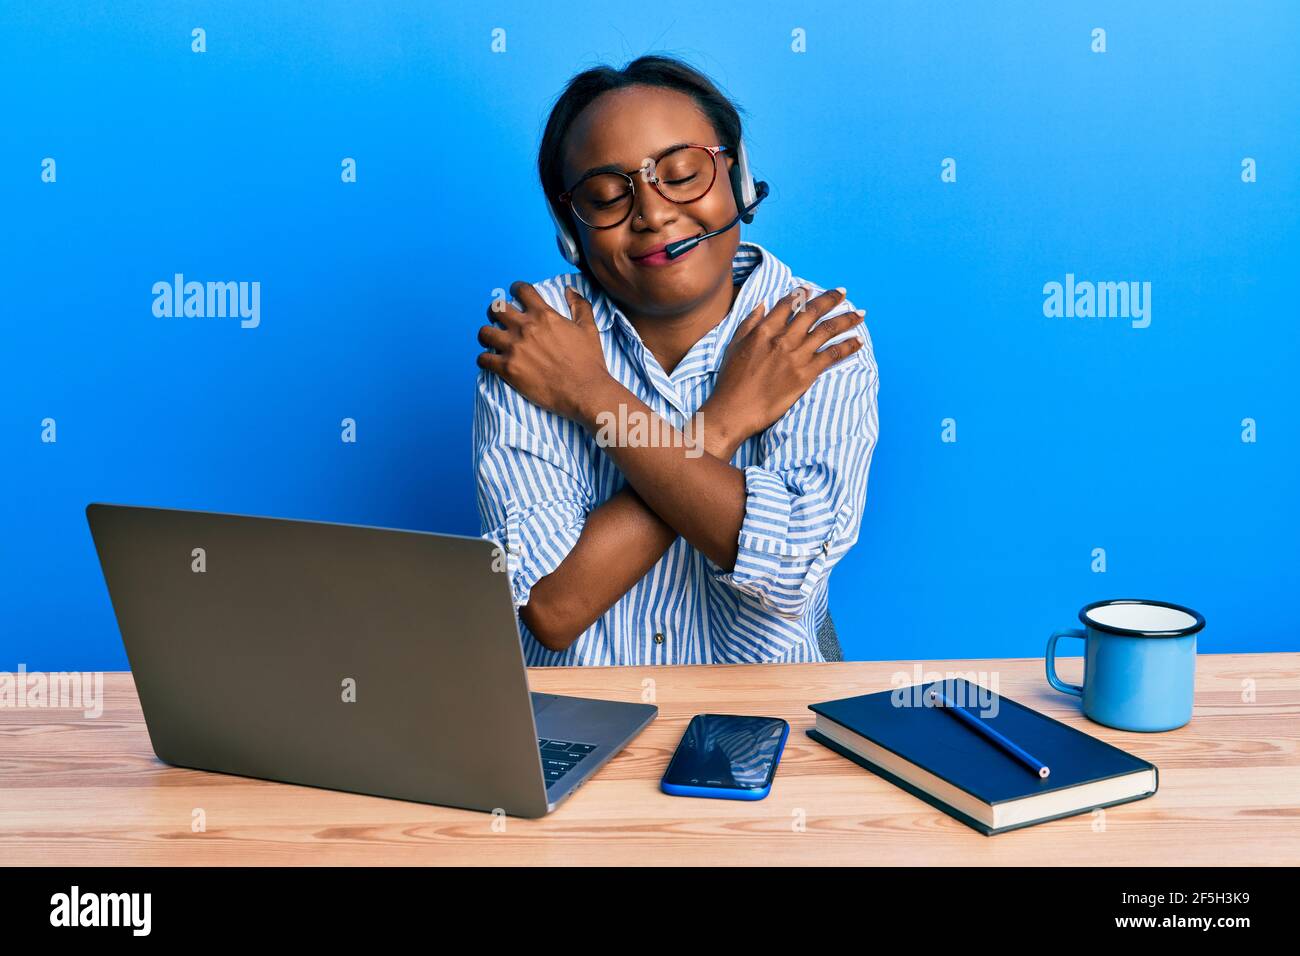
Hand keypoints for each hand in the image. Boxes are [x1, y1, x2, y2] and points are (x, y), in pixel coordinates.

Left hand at [477, 282, 611, 420]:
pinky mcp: (508, 370)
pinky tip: (490, 361)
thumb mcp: (589, 328)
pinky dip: (484, 359)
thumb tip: (569, 290)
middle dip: (495, 311)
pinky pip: (483, 359)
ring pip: (484, 332)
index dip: (516, 289)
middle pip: (497, 308)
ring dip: (486, 335)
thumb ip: (579, 305)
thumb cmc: (589, 361)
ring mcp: (515, 349)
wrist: (585, 391)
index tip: (514, 294)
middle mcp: (526, 328)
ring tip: (491, 340)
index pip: (521, 290)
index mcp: (544, 315)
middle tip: (499, 319)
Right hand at [701, 286, 863, 450]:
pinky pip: (833, 355)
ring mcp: (797, 356)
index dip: (802, 294)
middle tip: (843, 292)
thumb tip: (764, 304)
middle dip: (831, 299)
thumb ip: (751, 322)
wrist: (735, 410)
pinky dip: (848, 346)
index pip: (789, 303)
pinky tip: (858, 341)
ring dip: (847, 319)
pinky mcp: (807, 374)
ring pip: (828, 330)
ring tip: (861, 314)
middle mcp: (784, 338)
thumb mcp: (735, 344)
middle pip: (813, 311)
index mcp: (765, 329)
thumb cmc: (731, 380)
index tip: (812, 290)